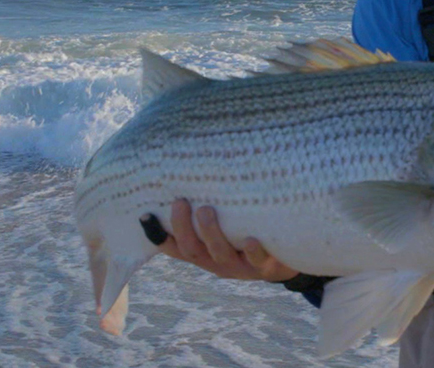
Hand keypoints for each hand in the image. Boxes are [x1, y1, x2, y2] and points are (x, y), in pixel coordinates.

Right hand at [140, 199, 298, 281]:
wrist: (289, 259)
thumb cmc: (249, 233)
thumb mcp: (227, 223)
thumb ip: (208, 205)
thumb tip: (190, 167)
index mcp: (204, 253)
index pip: (174, 247)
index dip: (156, 235)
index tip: (144, 215)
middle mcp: (218, 262)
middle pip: (193, 250)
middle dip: (183, 227)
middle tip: (180, 203)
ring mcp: (242, 267)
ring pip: (220, 255)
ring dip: (211, 233)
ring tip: (206, 210)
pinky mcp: (267, 268)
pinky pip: (259, 262)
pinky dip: (253, 251)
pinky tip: (251, 239)